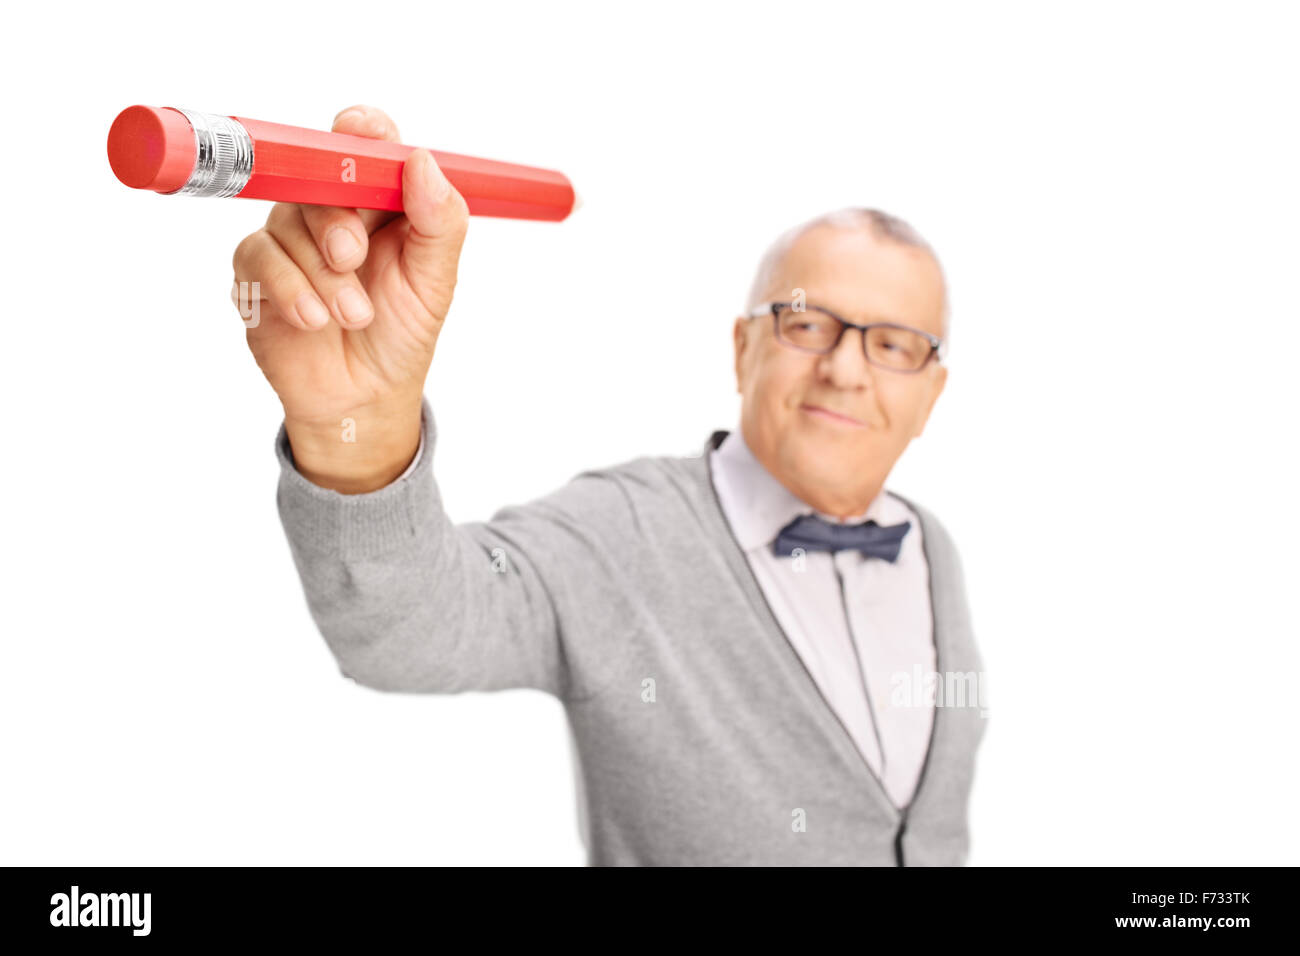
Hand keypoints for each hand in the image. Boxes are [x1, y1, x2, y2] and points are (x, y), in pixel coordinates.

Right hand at [231, 104, 469, 491]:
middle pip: (314, 177)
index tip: (363, 132)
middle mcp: (331, 211)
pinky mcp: (257, 272)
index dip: (361, 130)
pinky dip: (290, 289)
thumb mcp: (435, 280)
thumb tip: (421, 160)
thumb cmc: (401, 334)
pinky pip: (258, 256)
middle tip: (353, 258)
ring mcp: (290, 239)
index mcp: (378, 202)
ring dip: (323, 274)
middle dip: (335, 218)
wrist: (365, 397)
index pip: (363, 144)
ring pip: (287, 221)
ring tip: (353, 316)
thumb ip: (439, 220)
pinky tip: (315, 320)